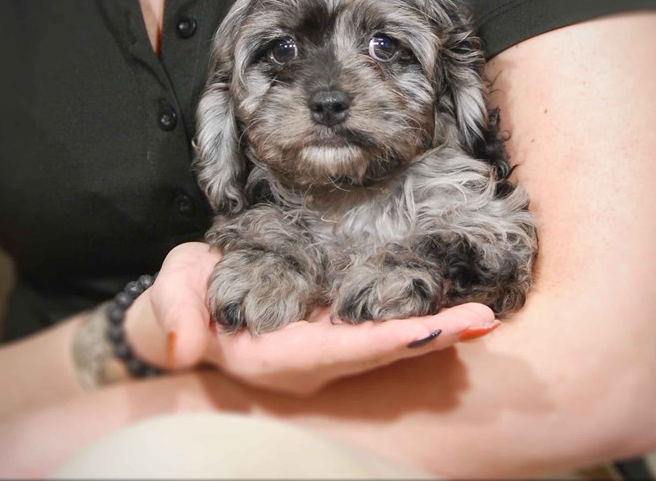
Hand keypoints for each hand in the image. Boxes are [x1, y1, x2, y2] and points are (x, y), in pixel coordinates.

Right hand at [127, 242, 498, 395]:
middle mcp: (308, 363)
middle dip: (429, 340)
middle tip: (481, 321)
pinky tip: (454, 314)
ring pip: (387, 349)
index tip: (427, 332)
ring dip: (435, 335)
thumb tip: (182, 347)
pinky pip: (382, 334)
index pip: (333, 351)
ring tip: (481, 318)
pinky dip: (420, 326)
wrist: (194, 312)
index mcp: (272, 355)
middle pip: (376, 356)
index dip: (381, 342)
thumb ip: (174, 314)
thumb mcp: (174, 292)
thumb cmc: (187, 296)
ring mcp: (326, 353)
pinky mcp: (336, 337)